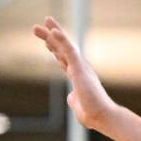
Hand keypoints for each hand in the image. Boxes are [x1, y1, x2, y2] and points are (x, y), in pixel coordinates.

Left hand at [32, 16, 115, 131]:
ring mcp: (80, 67)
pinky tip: (53, 32)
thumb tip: (70, 97)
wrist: (102, 117)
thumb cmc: (92, 114)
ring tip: (41, 23)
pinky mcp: (80, 68)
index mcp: (78, 75)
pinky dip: (62, 40)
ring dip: (52, 34)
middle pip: (62, 48)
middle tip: (39, 26)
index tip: (47, 41)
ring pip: (64, 45)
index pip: (64, 58)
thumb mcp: (78, 105)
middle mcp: (79, 67)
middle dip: (51, 37)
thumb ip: (73, 99)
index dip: (55, 48)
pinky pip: (70, 50)